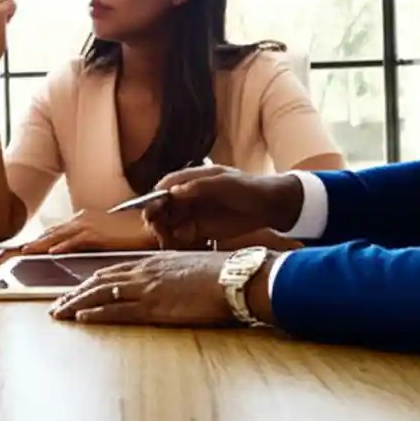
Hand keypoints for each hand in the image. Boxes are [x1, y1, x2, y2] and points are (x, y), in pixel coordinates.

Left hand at [20, 210, 156, 254]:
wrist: (147, 225)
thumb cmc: (128, 231)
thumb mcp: (102, 235)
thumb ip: (86, 241)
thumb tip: (71, 250)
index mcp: (83, 219)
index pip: (55, 230)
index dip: (39, 239)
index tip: (24, 247)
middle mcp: (82, 219)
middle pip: (52, 232)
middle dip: (34, 242)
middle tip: (16, 251)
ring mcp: (89, 225)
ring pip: (58, 235)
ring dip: (41, 244)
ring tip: (26, 251)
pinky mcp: (97, 234)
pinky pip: (75, 241)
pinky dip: (62, 245)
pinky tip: (52, 252)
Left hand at [49, 251, 245, 326]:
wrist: (235, 276)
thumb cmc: (221, 273)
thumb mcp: (190, 267)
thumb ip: (173, 273)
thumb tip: (169, 282)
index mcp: (154, 262)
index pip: (114, 270)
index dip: (92, 280)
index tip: (78, 289)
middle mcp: (145, 272)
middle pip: (100, 280)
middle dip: (76, 293)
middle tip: (57, 303)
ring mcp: (147, 288)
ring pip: (101, 294)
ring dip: (77, 303)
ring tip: (58, 311)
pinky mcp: (154, 306)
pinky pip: (117, 310)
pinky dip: (96, 313)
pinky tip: (80, 317)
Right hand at [146, 167, 303, 248]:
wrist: (270, 206)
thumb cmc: (248, 187)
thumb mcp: (225, 182)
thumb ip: (199, 185)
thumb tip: (173, 191)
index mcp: (191, 179)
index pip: (164, 187)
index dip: (154, 197)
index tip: (149, 210)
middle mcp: (188, 196)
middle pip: (162, 206)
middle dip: (156, 217)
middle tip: (156, 228)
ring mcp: (193, 213)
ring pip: (169, 223)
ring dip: (165, 231)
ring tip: (169, 238)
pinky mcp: (200, 229)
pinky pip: (181, 235)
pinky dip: (177, 239)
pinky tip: (184, 241)